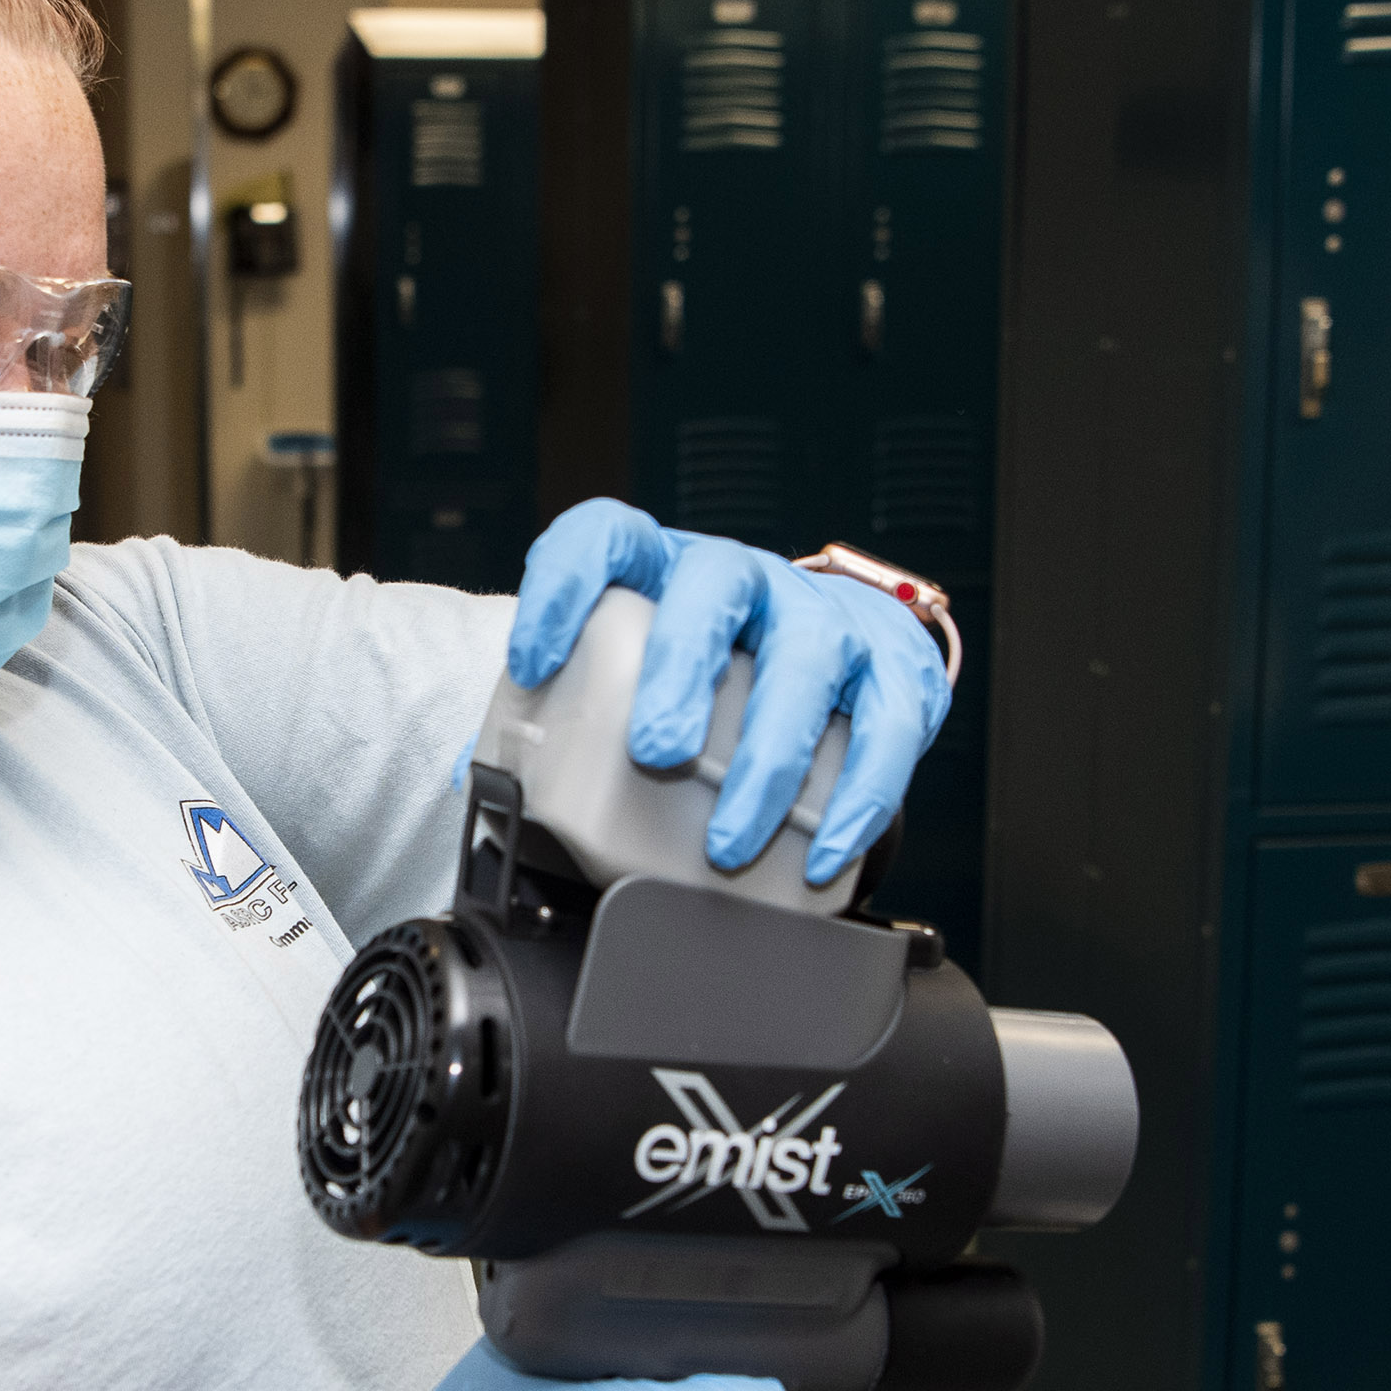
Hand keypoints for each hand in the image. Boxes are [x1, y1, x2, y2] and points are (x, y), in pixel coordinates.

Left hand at [507, 498, 952, 884]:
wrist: (836, 666)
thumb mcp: (640, 681)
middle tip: (655, 754)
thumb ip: (572, 721)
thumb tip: (495, 798)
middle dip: (683, 669)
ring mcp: (824, 616)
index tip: (532, 661)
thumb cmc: (714, 680)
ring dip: (769, 756)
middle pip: (716, 584)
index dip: (563, 584)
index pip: (606, 537)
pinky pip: (888, 725)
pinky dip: (860, 797)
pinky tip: (823, 853)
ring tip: (731, 840)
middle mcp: (747, 579)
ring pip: (807, 657)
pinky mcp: (895, 670)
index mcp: (665, 569)